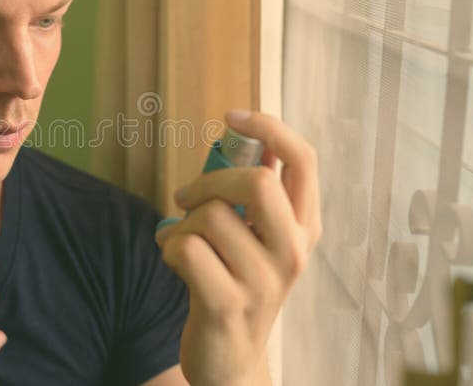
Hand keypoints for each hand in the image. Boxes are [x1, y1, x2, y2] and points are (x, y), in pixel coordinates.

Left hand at [155, 110, 321, 385]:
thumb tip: (246, 135)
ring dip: (181, 223)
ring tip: (181, 241)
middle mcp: (293, 252)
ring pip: (211, 215)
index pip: (303, 160)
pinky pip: (185, 249)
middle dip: (209, 179)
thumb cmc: (238, 283)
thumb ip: (256, 193)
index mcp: (304, 227)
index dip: (269, 127)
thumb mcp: (259, 239)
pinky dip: (168, 247)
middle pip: (257, 181)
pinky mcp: (227, 304)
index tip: (232, 115)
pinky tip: (174, 261)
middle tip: (187, 197)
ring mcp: (264, 281)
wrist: (231, 358)